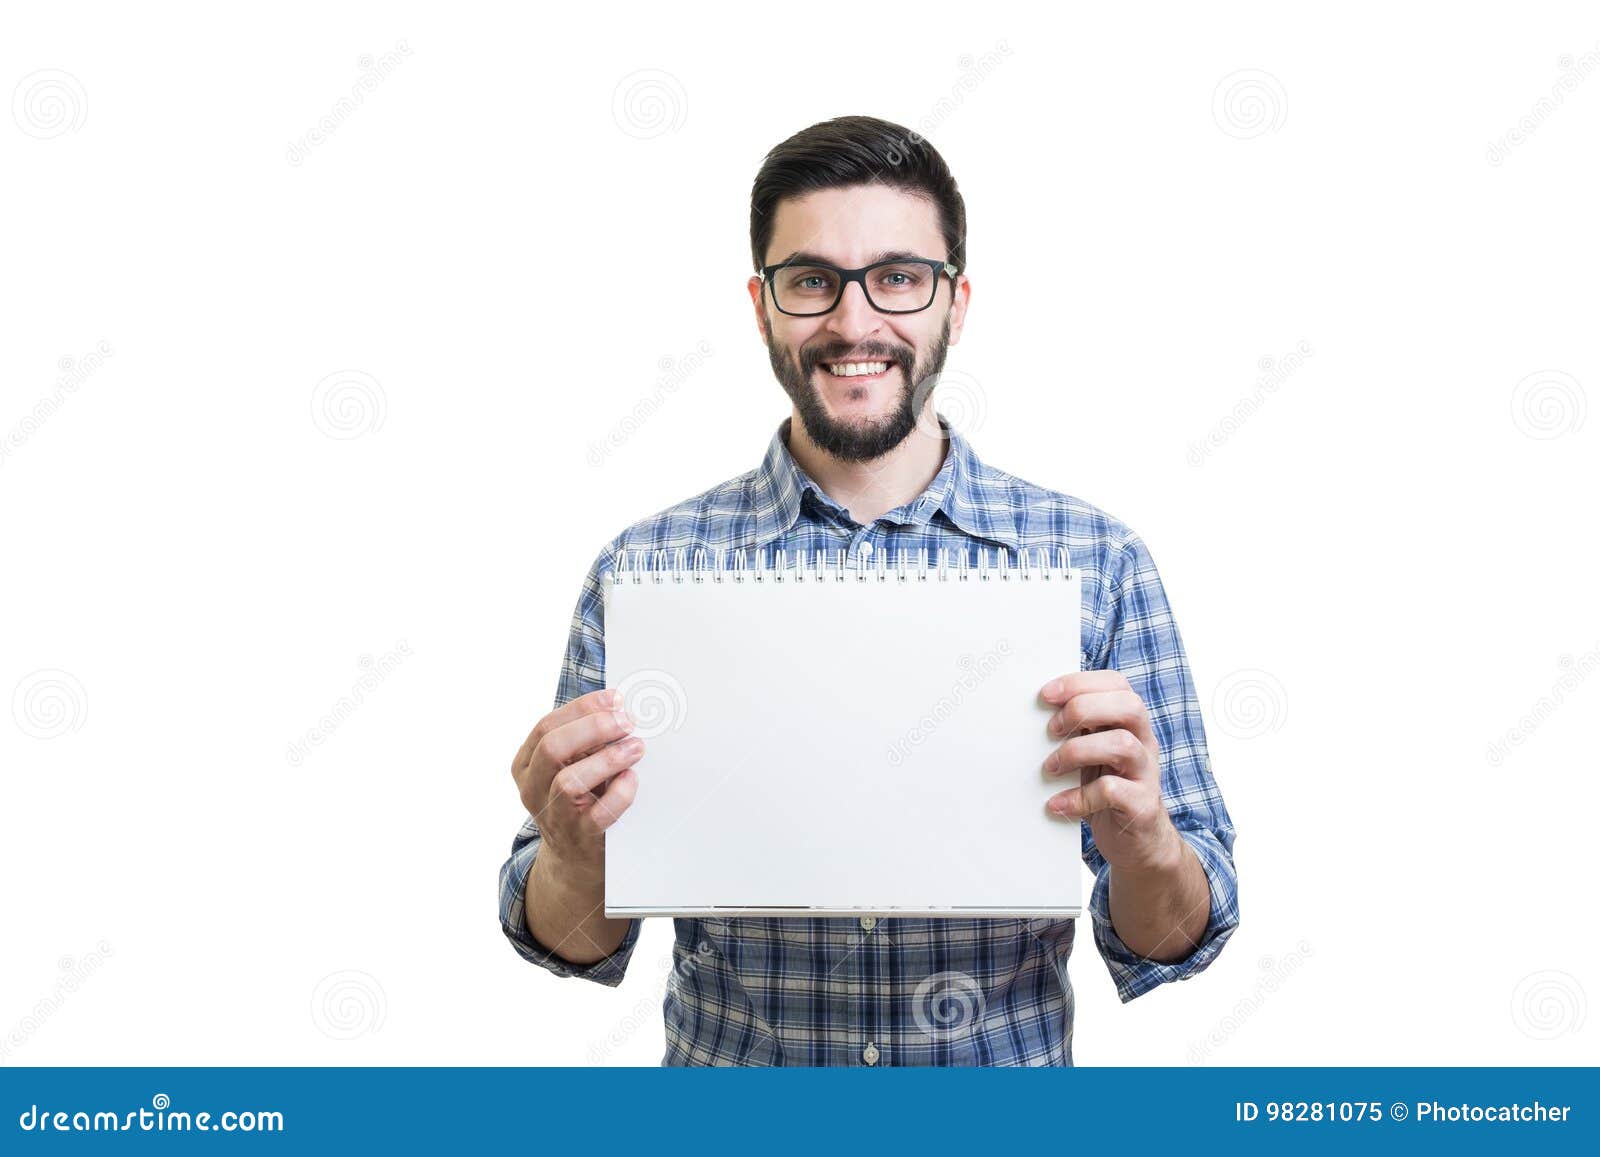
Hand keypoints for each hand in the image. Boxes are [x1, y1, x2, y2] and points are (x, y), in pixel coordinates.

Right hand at [509, 688, 643, 881]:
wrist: (575, 856)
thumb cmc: (577, 798)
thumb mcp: (569, 765)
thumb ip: (583, 739)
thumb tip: (617, 706)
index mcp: (526, 764)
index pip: (547, 726)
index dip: (582, 708)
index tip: (614, 699)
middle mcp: (533, 789)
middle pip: (552, 748)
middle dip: (593, 728)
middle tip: (626, 722)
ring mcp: (554, 815)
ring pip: (569, 782)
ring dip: (607, 760)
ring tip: (635, 748)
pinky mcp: (581, 837)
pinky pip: (599, 813)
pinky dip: (620, 793)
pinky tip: (632, 779)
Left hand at [1038, 670, 1182, 874]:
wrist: (1140, 843)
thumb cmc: (1108, 792)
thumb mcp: (1093, 755)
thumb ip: (1077, 731)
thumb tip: (1031, 713)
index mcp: (1131, 724)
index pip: (1116, 684)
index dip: (1080, 683)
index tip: (1046, 695)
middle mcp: (1144, 743)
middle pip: (1129, 705)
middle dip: (1084, 709)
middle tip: (1052, 730)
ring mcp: (1146, 774)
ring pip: (1123, 744)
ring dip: (1078, 751)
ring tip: (1050, 768)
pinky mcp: (1142, 806)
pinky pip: (1114, 791)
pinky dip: (1080, 796)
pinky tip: (1058, 804)